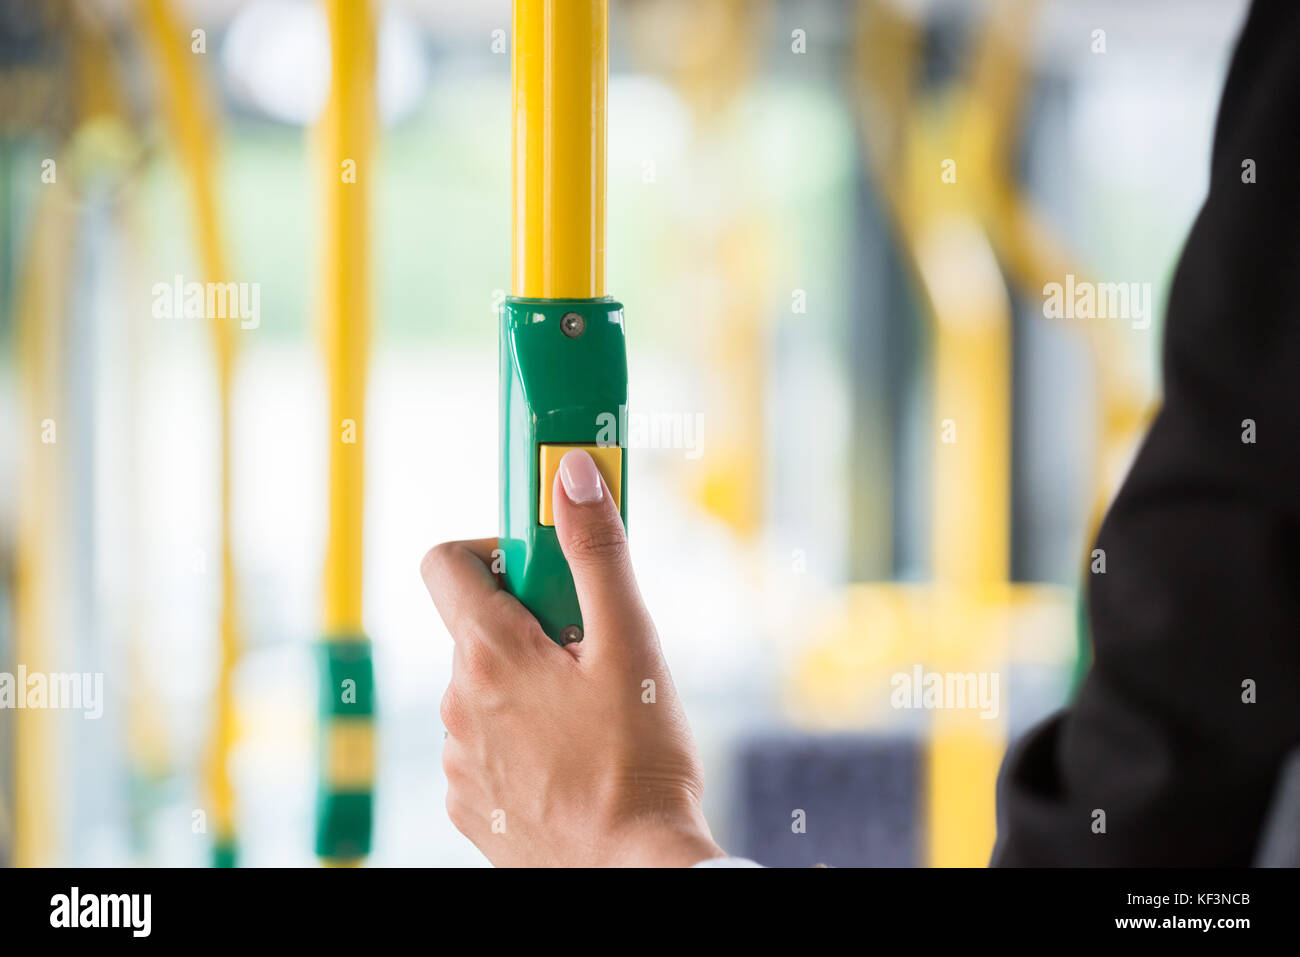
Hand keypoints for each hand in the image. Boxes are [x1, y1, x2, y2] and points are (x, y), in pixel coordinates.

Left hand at [421, 448, 724, 866]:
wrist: (631, 872)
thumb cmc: (639, 762)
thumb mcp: (629, 643)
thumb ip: (596, 551)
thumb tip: (570, 471)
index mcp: (488, 653)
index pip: (446, 561)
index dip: (495, 547)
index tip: (545, 567)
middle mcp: (456, 702)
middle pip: (477, 626)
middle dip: (531, 622)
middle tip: (592, 650)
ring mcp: (457, 758)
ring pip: (483, 686)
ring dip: (526, 682)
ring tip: (589, 714)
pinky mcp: (468, 803)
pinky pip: (485, 743)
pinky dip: (519, 735)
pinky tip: (571, 758)